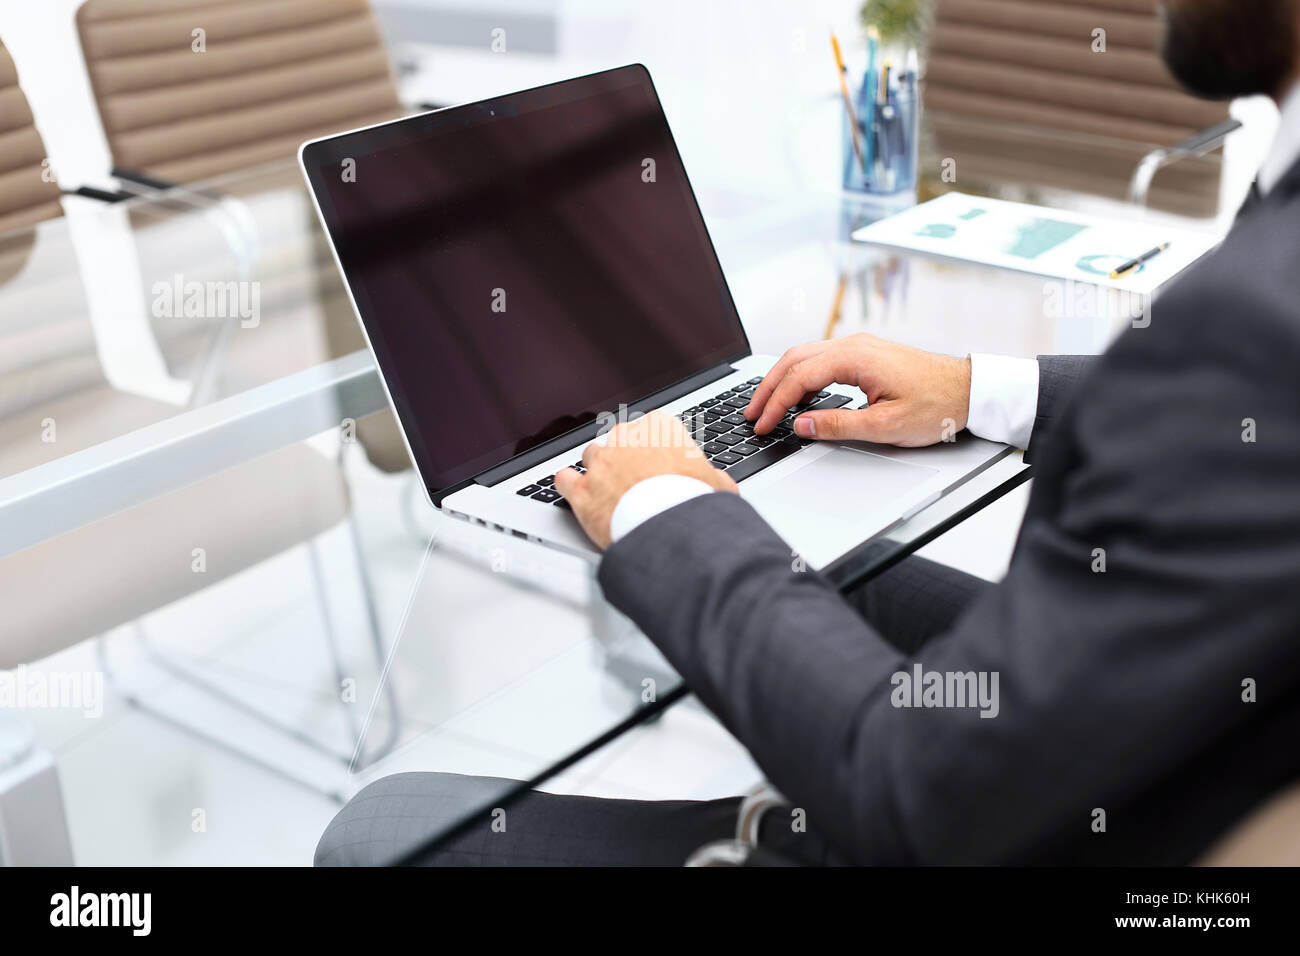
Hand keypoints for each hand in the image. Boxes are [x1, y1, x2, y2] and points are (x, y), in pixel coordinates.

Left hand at [554, 411, 737, 549]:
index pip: (652, 428)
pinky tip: (571, 488)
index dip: (655, 448)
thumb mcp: (719, 485)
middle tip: (637, 479)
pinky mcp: (582, 489)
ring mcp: (601, 463)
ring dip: (598, 469)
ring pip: (591, 455)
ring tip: (608, 487)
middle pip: (620, 439)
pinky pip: (564, 479)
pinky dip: (567, 484)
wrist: (670, 531)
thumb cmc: (694, 503)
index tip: (658, 462)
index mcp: (660, 428)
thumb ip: (714, 477)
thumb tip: (720, 484)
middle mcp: (626, 438)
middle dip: (626, 456)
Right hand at [745, 333, 970, 446]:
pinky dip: (800, 376)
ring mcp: (859, 347)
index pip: (799, 378)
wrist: (970, 390)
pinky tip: (798, 396)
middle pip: (794, 360)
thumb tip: (801, 424)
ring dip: (782, 380)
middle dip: (768, 388)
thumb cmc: (937, 405)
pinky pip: (821, 359)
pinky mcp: (865, 355)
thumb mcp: (885, 425)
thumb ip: (837, 425)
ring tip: (767, 405)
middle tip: (752, 413)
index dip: (775, 404)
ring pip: (805, 356)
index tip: (762, 424)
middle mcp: (854, 345)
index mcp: (855, 358)